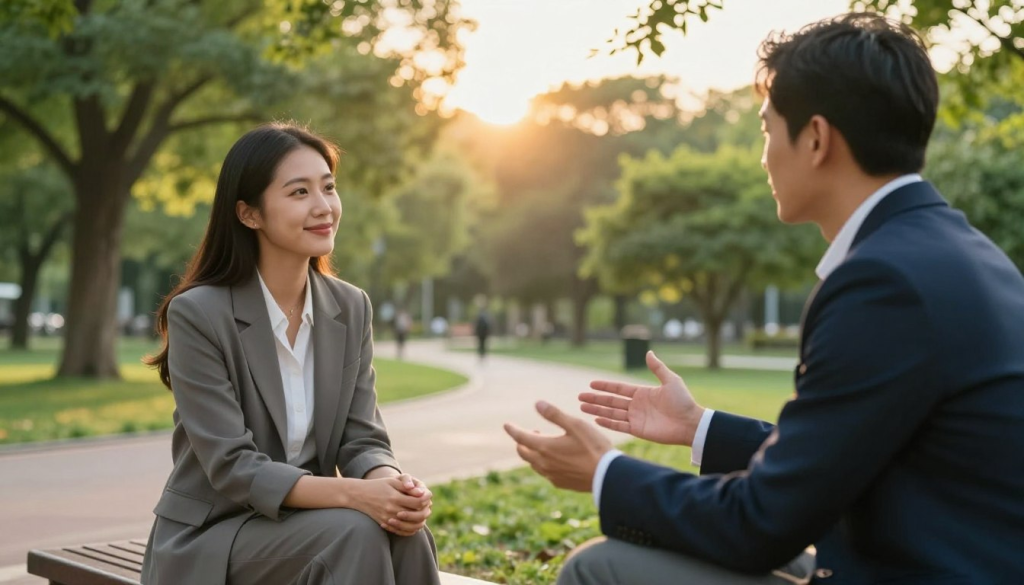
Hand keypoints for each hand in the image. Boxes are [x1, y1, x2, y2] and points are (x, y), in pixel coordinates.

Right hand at [346, 475, 430, 536]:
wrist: (359, 495)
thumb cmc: (378, 485)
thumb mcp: (392, 482)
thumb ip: (407, 487)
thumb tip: (421, 492)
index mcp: (395, 497)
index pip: (418, 502)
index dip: (426, 499)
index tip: (427, 496)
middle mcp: (392, 510)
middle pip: (417, 515)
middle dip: (425, 510)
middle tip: (428, 505)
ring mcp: (388, 519)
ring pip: (412, 526)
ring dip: (420, 520)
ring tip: (423, 513)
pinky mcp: (386, 524)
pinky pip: (402, 532)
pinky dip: (411, 529)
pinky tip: (414, 522)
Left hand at [504, 400, 612, 491]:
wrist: (607, 475)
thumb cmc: (593, 447)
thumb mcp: (575, 425)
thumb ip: (554, 414)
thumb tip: (537, 404)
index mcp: (545, 447)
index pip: (520, 437)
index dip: (512, 429)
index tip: (506, 425)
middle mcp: (544, 463)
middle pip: (523, 452)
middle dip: (521, 441)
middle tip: (530, 432)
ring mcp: (551, 475)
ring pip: (533, 464)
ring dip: (532, 453)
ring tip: (543, 443)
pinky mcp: (560, 483)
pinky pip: (545, 473)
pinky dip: (543, 463)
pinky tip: (554, 460)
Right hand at [580, 351, 704, 445]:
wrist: (691, 423)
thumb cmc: (683, 401)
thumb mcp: (671, 381)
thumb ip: (657, 368)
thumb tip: (648, 352)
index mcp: (642, 393)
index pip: (619, 389)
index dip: (605, 386)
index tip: (591, 384)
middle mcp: (636, 405)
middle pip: (611, 401)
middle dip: (595, 399)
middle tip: (580, 396)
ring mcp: (636, 418)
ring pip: (611, 413)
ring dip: (597, 410)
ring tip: (582, 407)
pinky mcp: (638, 430)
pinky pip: (619, 426)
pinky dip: (607, 423)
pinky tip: (596, 419)